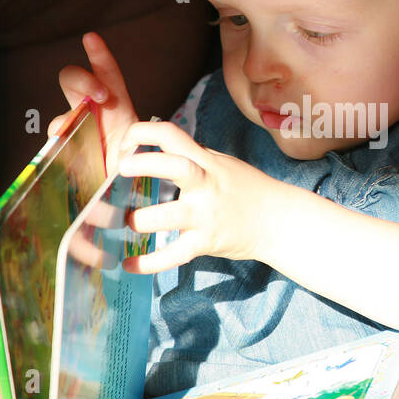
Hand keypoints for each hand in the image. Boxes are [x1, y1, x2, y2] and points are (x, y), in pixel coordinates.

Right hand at [48, 31, 138, 175]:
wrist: (120, 190)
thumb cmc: (133, 166)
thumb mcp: (139, 152)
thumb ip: (132, 147)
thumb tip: (126, 153)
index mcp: (115, 106)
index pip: (107, 73)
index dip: (98, 54)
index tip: (90, 38)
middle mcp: (90, 111)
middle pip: (72, 80)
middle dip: (82, 80)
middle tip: (102, 96)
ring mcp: (73, 129)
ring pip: (60, 122)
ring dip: (69, 131)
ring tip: (89, 153)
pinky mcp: (61, 149)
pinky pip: (55, 148)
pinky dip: (60, 156)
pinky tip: (76, 168)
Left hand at [116, 119, 281, 272]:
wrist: (279, 221)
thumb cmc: (247, 189)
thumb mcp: (221, 163)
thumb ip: (191, 158)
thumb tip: (152, 149)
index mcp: (206, 162)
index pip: (172, 135)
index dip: (142, 133)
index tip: (124, 145)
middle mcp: (206, 185)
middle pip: (175, 166)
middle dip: (144, 164)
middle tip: (120, 168)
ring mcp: (206, 215)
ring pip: (168, 216)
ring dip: (140, 220)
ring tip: (128, 222)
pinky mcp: (206, 242)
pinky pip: (174, 254)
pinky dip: (149, 263)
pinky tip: (130, 264)